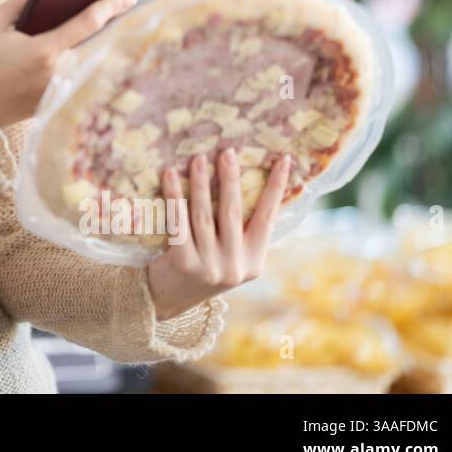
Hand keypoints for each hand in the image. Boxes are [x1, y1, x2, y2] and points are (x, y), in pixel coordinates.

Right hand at [0, 0, 136, 134]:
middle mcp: (57, 74)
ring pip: (87, 60)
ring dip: (94, 43)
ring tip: (104, 23)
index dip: (111, 7)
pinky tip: (81, 47)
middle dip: (107, 24)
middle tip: (122, 5)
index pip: (89, 24)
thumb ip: (24, 2)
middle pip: (95, 43)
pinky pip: (74, 75)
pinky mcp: (54, 102)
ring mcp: (58, 91)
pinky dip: (79, 59)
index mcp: (44, 51)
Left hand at [146, 149, 292, 320]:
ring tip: (197, 158)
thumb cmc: (199, 267)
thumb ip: (238, 231)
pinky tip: (170, 176)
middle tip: (228, 151)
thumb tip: (246, 182)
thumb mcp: (228, 256)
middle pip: (233, 213)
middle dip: (231, 179)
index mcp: (254, 261)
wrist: (166, 300)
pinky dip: (174, 197)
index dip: (277, 188)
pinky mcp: (184, 264)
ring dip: (202, 183)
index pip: (268, 217)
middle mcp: (236, 265)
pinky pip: (179, 223)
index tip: (285, 159)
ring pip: (204, 216)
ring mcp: (210, 266)